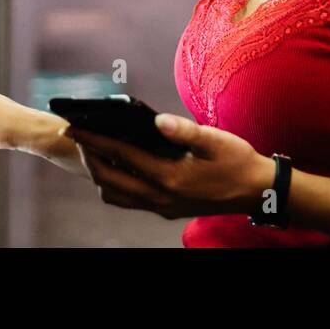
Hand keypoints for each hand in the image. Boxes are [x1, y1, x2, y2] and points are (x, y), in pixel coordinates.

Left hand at [68, 113, 275, 219]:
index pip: (120, 155)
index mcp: (169, 177)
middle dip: (89, 156)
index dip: (94, 139)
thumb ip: (183, 130)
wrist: (256, 191)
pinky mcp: (166, 209)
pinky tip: (119, 165)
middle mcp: (160, 196)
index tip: (74, 127)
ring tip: (94, 150)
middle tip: (77, 135)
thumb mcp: (213, 139)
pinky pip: (128, 200)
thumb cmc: (236, 161)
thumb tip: (155, 119)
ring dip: (99, 174)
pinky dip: (115, 184)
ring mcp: (161, 206)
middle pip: (108, 179)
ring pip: (115, 195)